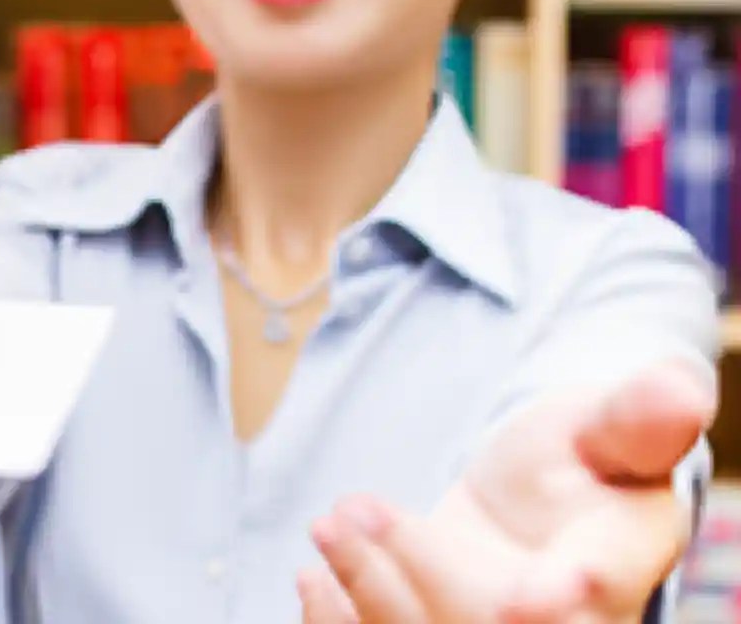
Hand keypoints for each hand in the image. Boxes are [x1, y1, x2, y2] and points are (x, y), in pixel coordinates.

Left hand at [299, 362, 713, 622]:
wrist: (533, 507)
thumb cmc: (581, 459)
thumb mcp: (609, 428)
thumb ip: (636, 418)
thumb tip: (679, 392)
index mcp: (610, 574)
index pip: (592, 598)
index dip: (556, 601)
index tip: (520, 596)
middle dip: (415, 579)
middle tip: (353, 511)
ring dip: (366, 597)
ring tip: (329, 526)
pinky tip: (314, 579)